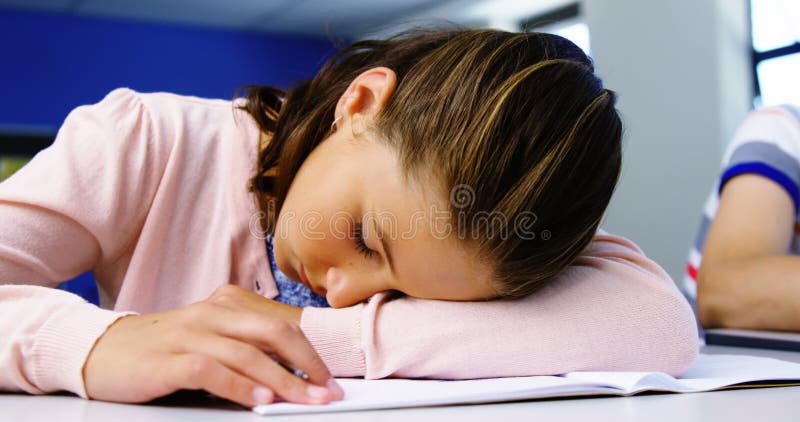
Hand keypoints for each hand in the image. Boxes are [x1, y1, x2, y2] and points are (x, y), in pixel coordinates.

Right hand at [83, 285, 343, 406]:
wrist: (100, 350)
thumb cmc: (160, 349)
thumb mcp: (207, 340)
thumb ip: (242, 349)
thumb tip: (288, 373)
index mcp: (225, 306)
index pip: (280, 324)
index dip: (311, 352)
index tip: (330, 378)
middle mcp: (211, 314)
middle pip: (273, 332)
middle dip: (308, 363)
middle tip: (328, 390)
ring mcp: (189, 334)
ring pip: (248, 353)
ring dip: (283, 380)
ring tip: (306, 400)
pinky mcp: (167, 360)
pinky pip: (211, 370)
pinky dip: (239, 386)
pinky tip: (259, 399)